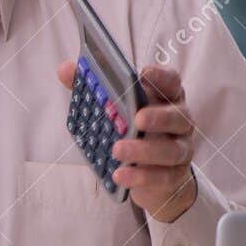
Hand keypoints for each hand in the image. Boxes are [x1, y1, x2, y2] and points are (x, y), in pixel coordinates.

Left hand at [57, 61, 197, 222]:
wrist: (153, 173)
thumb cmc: (132, 129)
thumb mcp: (115, 108)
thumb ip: (93, 87)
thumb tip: (65, 69)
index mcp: (167, 97)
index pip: (171, 81)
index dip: (160, 76)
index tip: (143, 74)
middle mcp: (180, 121)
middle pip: (178, 116)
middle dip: (159, 117)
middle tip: (137, 119)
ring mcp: (181, 148)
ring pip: (172, 150)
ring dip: (145, 150)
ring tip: (117, 150)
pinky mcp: (175, 175)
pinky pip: (163, 177)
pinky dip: (142, 176)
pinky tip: (120, 175)